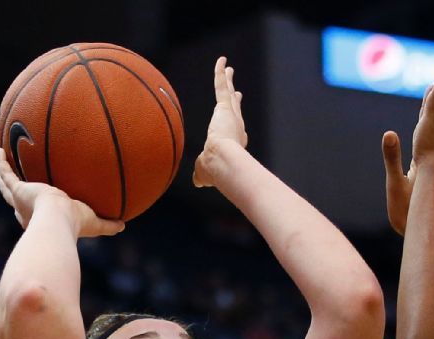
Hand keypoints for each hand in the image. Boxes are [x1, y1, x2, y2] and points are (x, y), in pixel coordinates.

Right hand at [0, 149, 123, 236]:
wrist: (58, 220)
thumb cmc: (76, 225)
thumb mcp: (94, 224)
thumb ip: (108, 225)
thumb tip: (124, 225)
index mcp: (41, 221)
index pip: (34, 216)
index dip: (32, 212)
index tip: (35, 205)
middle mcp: (27, 212)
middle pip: (16, 201)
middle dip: (13, 193)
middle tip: (11, 184)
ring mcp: (20, 200)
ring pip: (6, 186)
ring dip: (2, 176)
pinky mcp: (18, 189)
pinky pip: (7, 173)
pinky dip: (3, 163)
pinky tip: (0, 151)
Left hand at [193, 56, 247, 187]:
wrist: (222, 162)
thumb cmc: (216, 170)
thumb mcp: (206, 172)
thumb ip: (201, 175)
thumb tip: (197, 182)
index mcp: (231, 140)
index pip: (232, 125)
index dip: (233, 119)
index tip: (232, 116)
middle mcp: (234, 125)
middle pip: (234, 107)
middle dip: (234, 98)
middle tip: (236, 90)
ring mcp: (231, 114)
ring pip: (227, 93)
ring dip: (227, 79)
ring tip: (228, 68)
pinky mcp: (224, 106)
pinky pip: (221, 85)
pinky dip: (220, 72)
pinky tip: (221, 61)